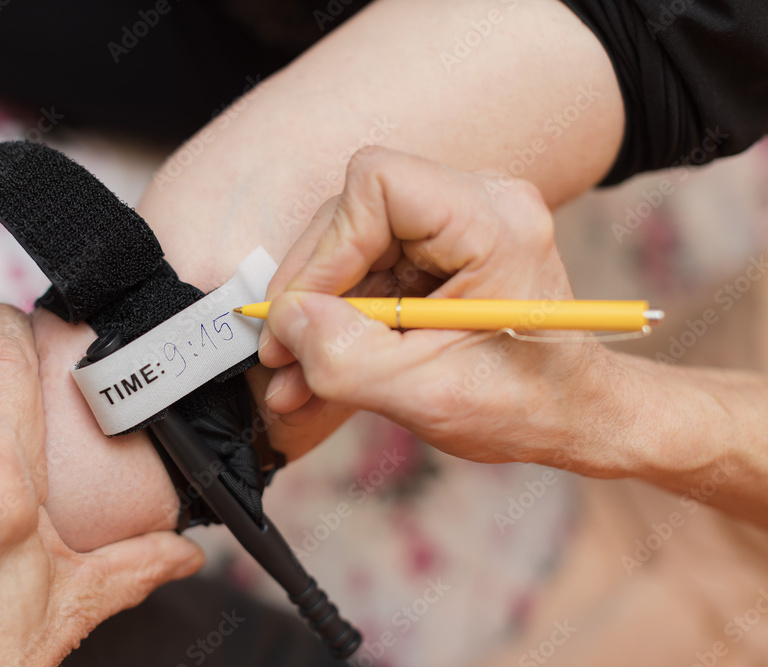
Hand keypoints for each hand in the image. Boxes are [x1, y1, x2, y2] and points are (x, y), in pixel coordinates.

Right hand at [258, 147, 629, 473]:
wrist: (568, 414)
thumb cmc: (520, 405)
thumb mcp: (423, 393)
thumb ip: (342, 357)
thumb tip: (282, 318)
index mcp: (494, 224)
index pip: (378, 185)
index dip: (327, 248)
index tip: (302, 315)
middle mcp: (480, 202)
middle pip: (356, 212)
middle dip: (313, 287)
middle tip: (282, 352)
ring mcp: (460, 220)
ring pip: (354, 242)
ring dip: (319, 310)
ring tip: (295, 377)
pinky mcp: (441, 246)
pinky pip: (370, 264)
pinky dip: (340, 315)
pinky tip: (318, 365)